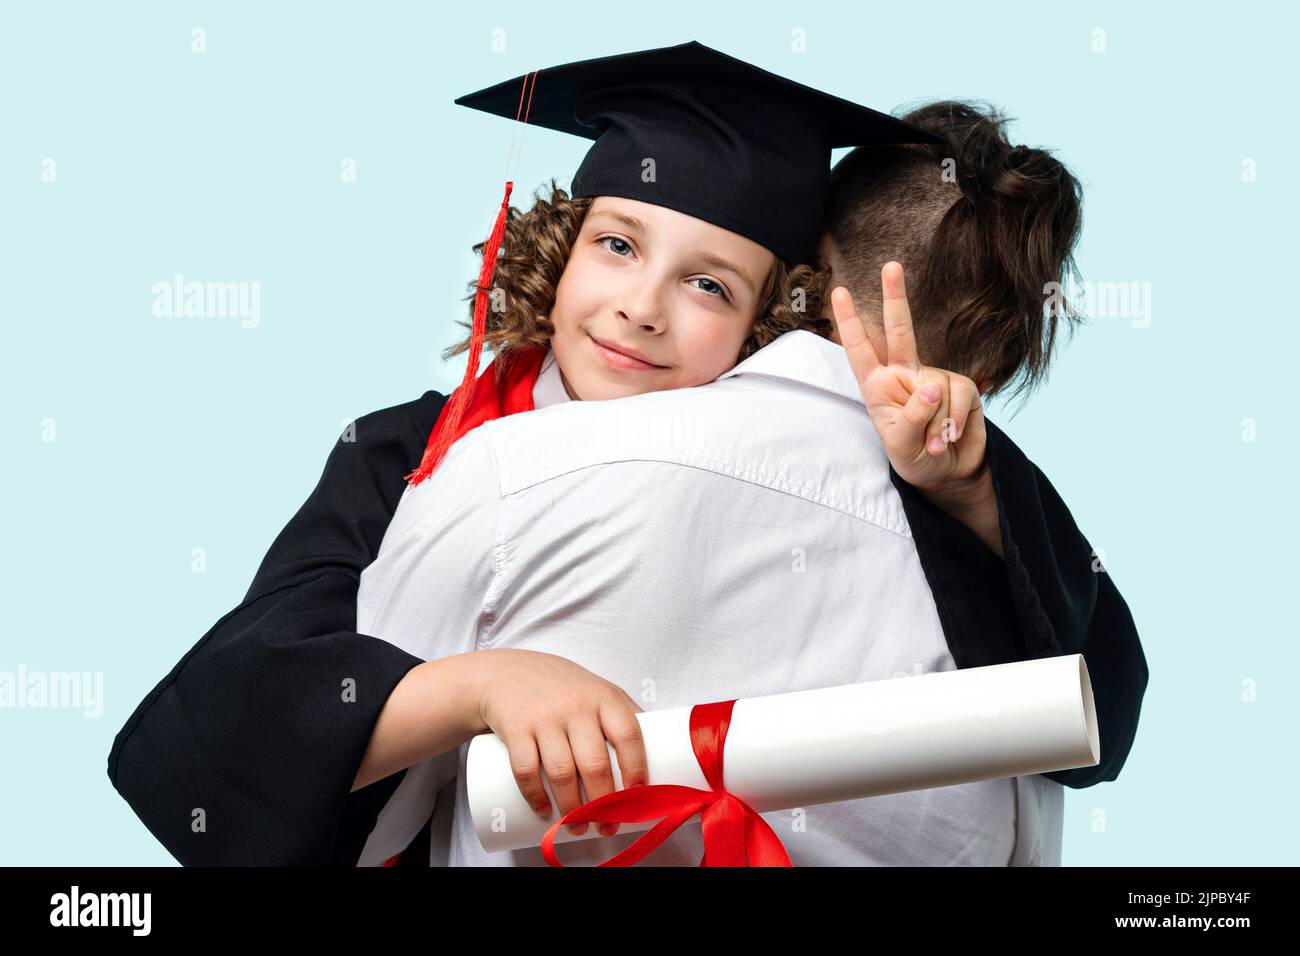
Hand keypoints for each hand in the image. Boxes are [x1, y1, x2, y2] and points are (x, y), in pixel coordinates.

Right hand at [474, 648, 647, 837]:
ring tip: (578, 826)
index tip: (639, 797)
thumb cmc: (563, 686)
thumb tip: (659, 750)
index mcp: (604, 697)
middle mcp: (576, 706)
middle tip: (607, 825)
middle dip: (604, 804)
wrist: (508, 672)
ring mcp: (544, 717)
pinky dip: (536, 796)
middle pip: (596, 764)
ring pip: (562, 773)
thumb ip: (625, 714)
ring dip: (572, 808)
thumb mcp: (598, 689)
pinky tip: (544, 811)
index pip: (628, 735)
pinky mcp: (515, 727)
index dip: (637, 769)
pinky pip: (526, 769)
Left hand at [829, 261, 988, 498]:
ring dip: (937, 424)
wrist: (949, 472)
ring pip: (937, 389)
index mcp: (878, 386)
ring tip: (933, 443)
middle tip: (892, 265)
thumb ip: (913, 416)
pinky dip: (955, 422)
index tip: (839, 291)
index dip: (850, 322)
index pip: (860, 350)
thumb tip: (932, 386)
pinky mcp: (962, 387)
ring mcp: (934, 378)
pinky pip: (960, 396)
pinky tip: (950, 436)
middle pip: (900, 331)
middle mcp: (905, 375)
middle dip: (896, 297)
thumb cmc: (914, 457)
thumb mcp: (902, 444)